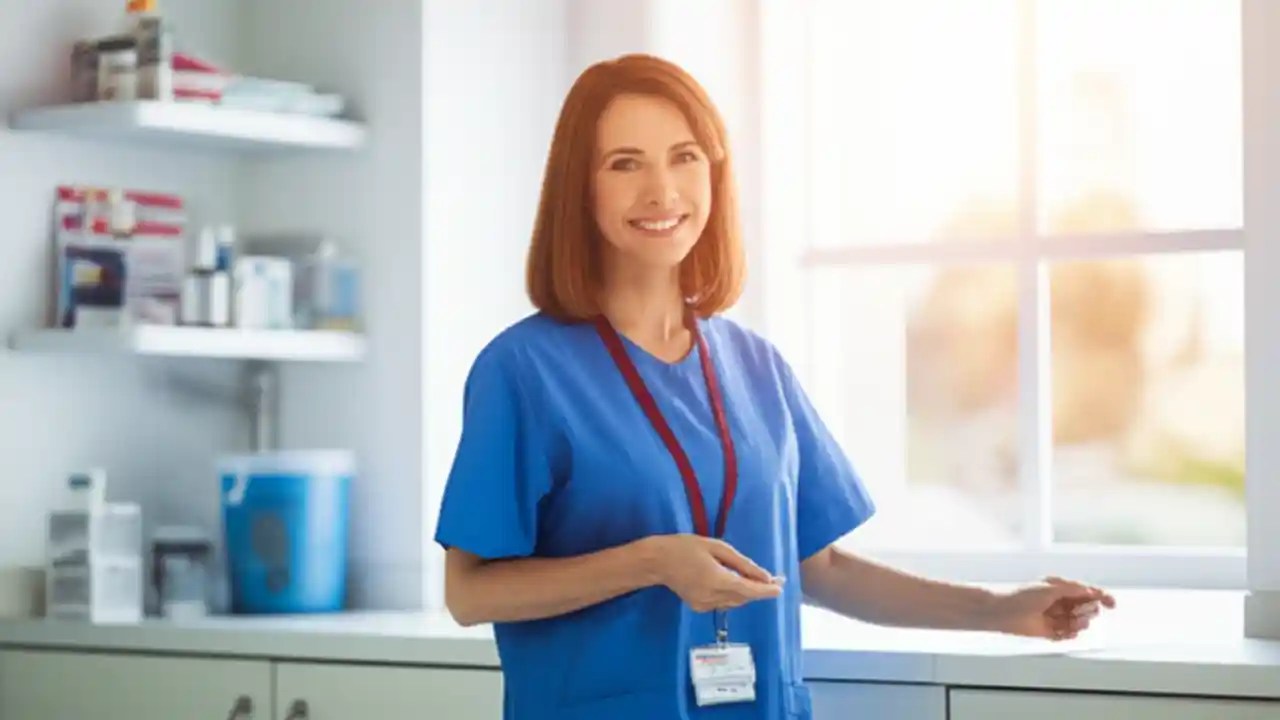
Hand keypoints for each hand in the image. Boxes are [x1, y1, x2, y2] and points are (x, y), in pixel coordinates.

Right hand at [646, 535, 783, 612]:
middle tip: (775, 579)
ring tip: (759, 580)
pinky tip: (735, 583)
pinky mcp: (699, 607)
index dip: (767, 590)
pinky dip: (734, 595)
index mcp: (717, 580)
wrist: (657, 561)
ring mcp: (705, 604)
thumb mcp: (716, 547)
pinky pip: (724, 603)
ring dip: (748, 593)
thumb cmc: (686, 547)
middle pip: (744, 598)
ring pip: (735, 602)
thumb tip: (763, 576)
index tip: (781, 587)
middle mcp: (713, 597)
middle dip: (760, 589)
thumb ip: (741, 563)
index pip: (749, 590)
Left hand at [983, 576, 1116, 640]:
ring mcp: (1056, 617)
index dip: (1102, 597)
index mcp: (1061, 588)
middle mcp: (1061, 602)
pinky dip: (1069, 635)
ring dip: (1079, 624)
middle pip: (1088, 608)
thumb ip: (1073, 589)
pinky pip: (1068, 635)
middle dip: (1087, 611)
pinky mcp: (1051, 632)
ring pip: (1080, 623)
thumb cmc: (1022, 596)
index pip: (1088, 592)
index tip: (1112, 605)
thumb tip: (1092, 591)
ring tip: (1068, 623)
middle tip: (1077, 612)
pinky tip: (1062, 633)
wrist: (1001, 612)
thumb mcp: (1050, 588)